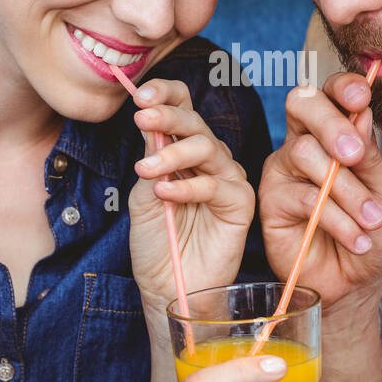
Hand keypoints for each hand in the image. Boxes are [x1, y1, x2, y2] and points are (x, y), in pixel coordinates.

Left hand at [127, 78, 255, 310]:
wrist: (167, 286)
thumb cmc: (156, 243)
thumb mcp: (143, 194)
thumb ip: (151, 158)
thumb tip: (149, 119)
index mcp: (183, 150)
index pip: (182, 108)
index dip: (165, 95)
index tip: (141, 96)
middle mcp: (208, 159)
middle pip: (195, 122)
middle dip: (167, 116)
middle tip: (141, 118)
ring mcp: (227, 178)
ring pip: (207, 148)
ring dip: (173, 154)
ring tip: (146, 170)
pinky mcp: (241, 202)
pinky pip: (217, 185)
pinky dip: (188, 186)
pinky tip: (165, 193)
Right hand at [258, 73, 381, 308]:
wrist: (355, 280)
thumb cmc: (370, 232)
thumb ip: (372, 155)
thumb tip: (361, 115)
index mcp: (334, 132)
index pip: (330, 94)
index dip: (342, 87)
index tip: (361, 97)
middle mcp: (304, 143)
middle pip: (303, 104)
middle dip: (332, 123)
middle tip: (354, 155)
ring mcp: (284, 169)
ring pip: (306, 153)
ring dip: (346, 190)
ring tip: (370, 220)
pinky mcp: (271, 200)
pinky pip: (303, 196)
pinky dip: (337, 218)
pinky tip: (355, 237)